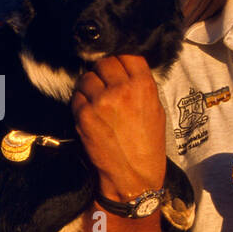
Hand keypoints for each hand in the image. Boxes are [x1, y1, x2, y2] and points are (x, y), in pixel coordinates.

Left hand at [71, 55, 166, 201]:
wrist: (134, 175)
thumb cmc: (147, 145)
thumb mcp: (155, 110)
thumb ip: (141, 86)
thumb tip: (124, 69)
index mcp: (143, 86)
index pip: (127, 56)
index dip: (121, 62)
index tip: (118, 69)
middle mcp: (122, 90)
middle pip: (104, 63)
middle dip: (103, 72)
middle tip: (104, 84)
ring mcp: (101, 101)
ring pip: (87, 77)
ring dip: (89, 86)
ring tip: (96, 100)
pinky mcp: (84, 114)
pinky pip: (77, 96)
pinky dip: (81, 102)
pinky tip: (89, 113)